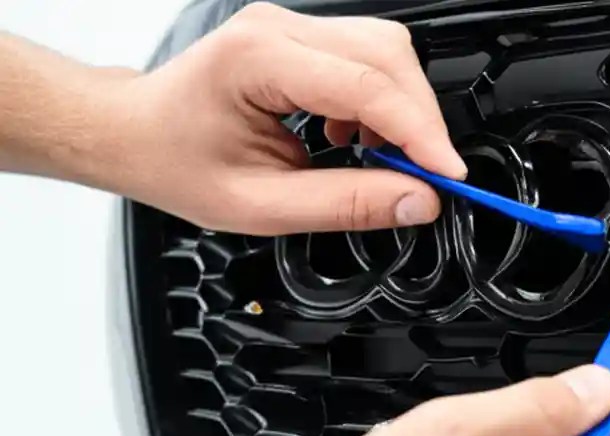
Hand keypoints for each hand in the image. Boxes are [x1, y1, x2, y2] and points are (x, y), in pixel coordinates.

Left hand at [108, 2, 464, 234]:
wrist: (133, 133)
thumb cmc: (175, 161)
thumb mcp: (260, 206)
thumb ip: (344, 204)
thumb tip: (416, 201)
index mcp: (258, 60)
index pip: (367, 86)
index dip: (419, 133)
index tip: (448, 175)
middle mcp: (278, 30)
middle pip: (389, 55)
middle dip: (421, 120)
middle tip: (428, 177)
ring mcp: (292, 28)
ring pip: (387, 50)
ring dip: (404, 109)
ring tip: (383, 158)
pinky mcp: (303, 40)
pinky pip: (369, 58)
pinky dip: (383, 103)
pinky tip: (357, 139)